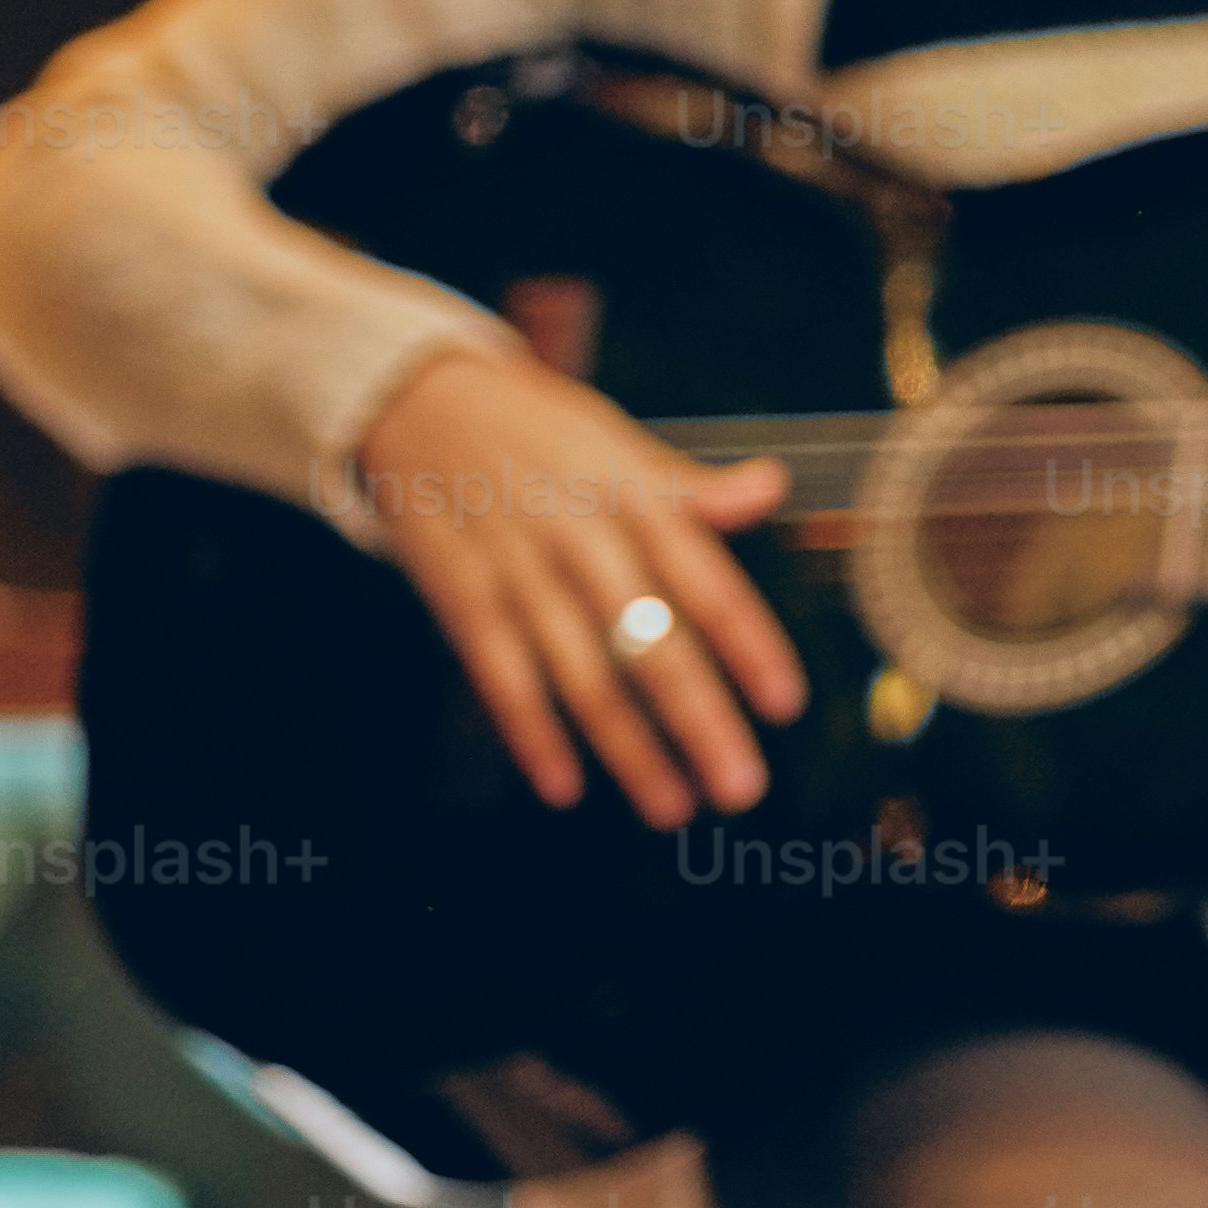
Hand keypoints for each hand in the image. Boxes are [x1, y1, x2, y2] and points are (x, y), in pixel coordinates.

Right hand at [356, 345, 805, 819]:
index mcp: (634, 497)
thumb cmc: (543, 433)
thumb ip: (693, 488)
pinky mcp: (462, 598)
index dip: (748, 644)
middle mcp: (582, 538)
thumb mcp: (621, 443)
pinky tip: (565, 787)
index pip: (705, 580)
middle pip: (651, 642)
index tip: (785, 706)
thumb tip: (771, 487)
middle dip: (699, 721)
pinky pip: (502, 678)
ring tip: (671, 807)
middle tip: (741, 788)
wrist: (421, 400)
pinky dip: (532, 734)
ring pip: (582, 675)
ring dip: (628, 749)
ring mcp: (519, 571)